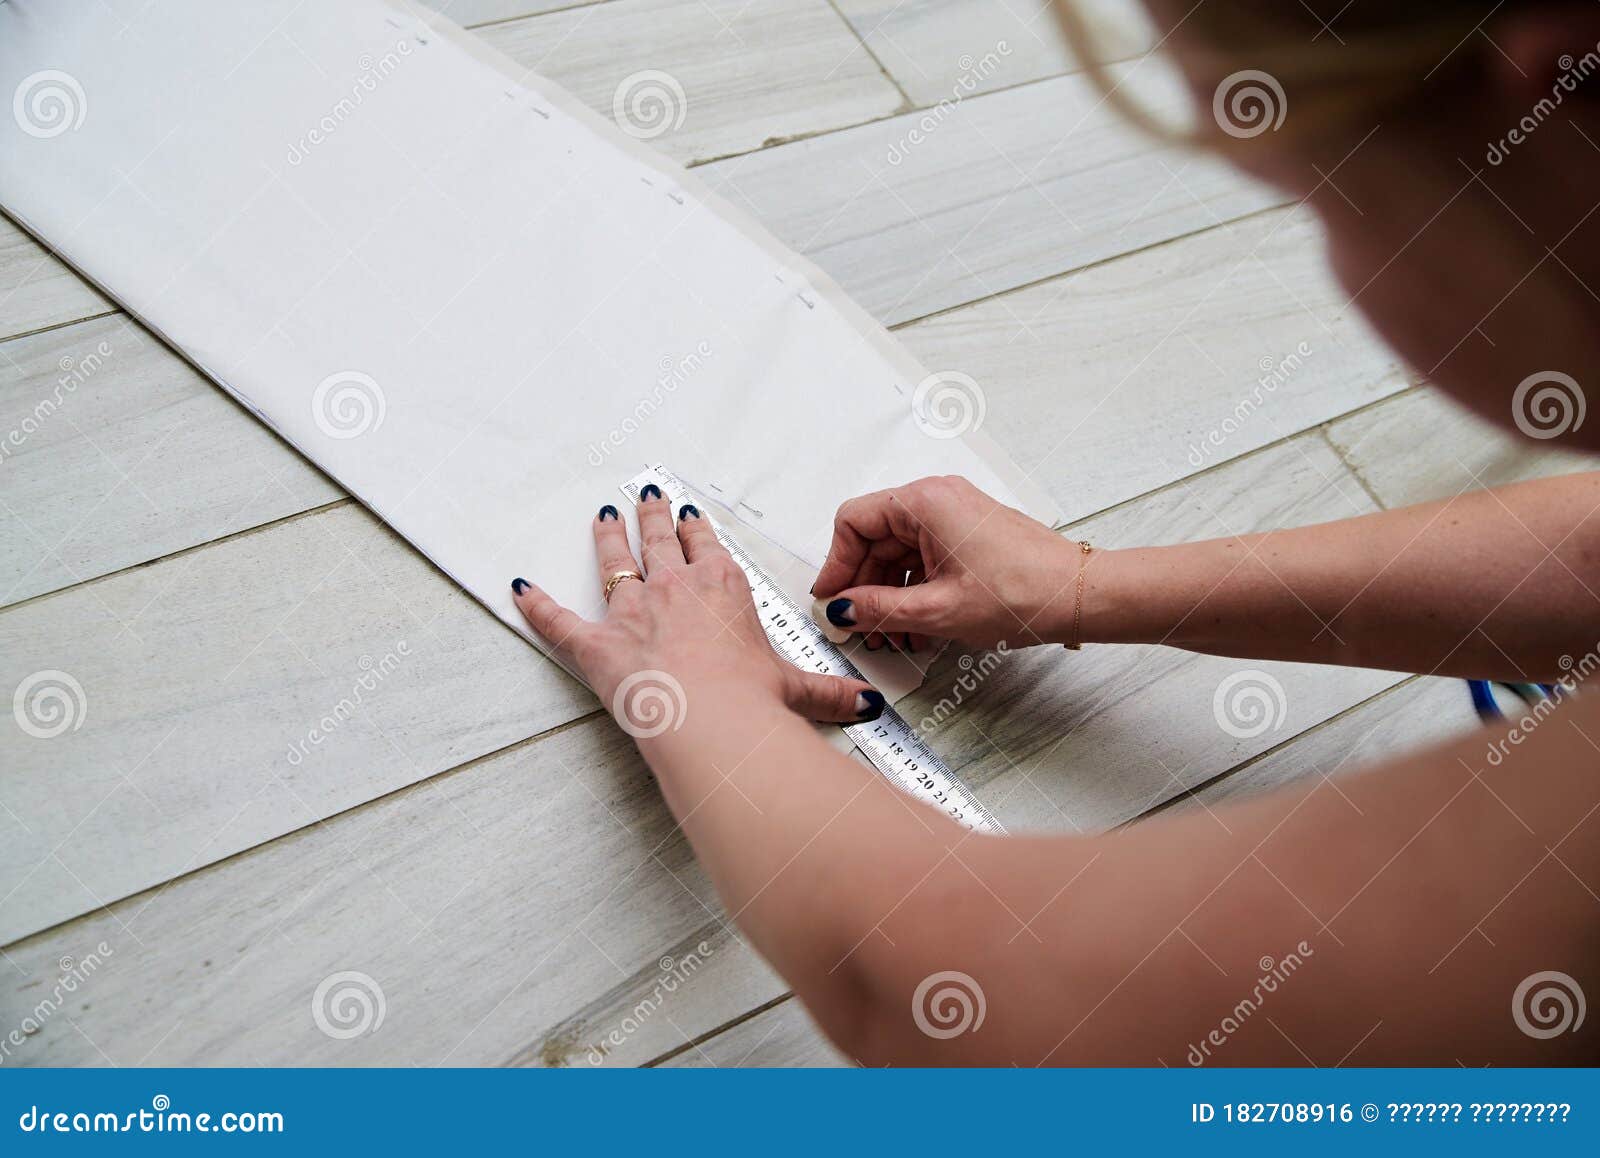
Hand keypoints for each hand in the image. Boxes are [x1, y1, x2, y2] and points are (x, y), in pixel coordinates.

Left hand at [511, 488, 885, 734]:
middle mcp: (676, 589)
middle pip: (659, 541)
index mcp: (723, 589)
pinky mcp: (594, 645)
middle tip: (642, 496)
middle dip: (649, 516)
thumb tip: (865, 703)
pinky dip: (536, 605)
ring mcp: (632, 612)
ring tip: (602, 516)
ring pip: (615, 562)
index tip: (687, 513)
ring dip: (607, 538)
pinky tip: (519, 589)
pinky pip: (558, 619)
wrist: (710, 724)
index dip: (694, 528)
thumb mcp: (798, 693)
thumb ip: (829, 693)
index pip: (706, 547)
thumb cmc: (750, 702)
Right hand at [812, 475, 1081, 648]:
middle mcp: (937, 501)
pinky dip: (914, 591)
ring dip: (889, 595)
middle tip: (857, 625)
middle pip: (875, 539)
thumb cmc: (1023, 592)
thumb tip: (843, 609)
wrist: (1079, 596)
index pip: (854, 521)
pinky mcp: (969, 536)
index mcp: (924, 503)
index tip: (831, 598)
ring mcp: (955, 517)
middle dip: (863, 586)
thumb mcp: (936, 610)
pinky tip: (916, 627)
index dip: (836, 563)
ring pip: (900, 553)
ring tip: (890, 636)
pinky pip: (925, 559)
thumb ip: (878, 609)